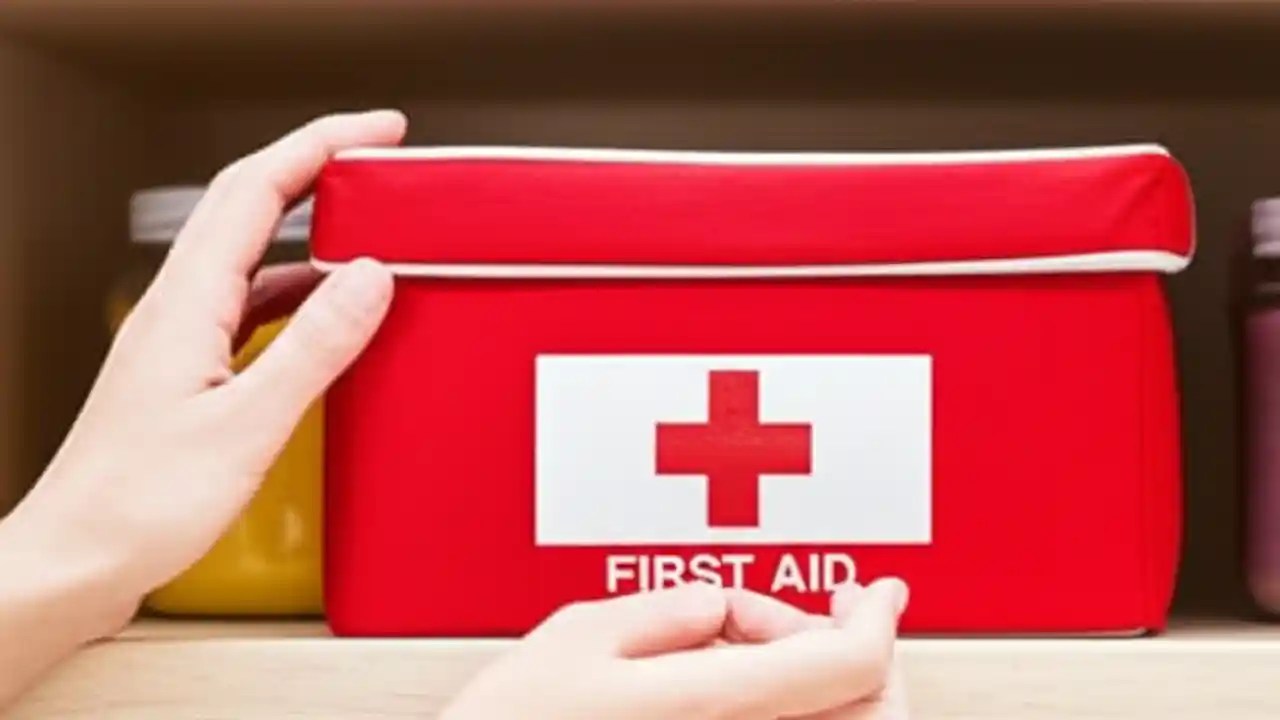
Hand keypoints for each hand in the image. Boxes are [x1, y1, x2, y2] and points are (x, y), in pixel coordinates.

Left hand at [0, 111, 404, 701]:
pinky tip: (330, 315)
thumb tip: (371, 280)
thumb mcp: (245, 426)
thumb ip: (313, 349)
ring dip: (313, 231)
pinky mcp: (190, 372)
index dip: (320, 146)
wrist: (77, 562)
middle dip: (319, 169)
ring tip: (371, 232)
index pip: (256, 189)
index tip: (378, 132)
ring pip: (254, 254)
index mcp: (187, 303)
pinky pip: (252, 306)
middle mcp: (180, 308)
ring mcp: (182, 338)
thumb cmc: (136, 506)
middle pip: (251, 205)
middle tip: (381, 163)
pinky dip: (300, 293)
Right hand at [441, 580, 908, 719]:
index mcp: (710, 707)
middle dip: (852, 649)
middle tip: (823, 611)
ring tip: (767, 644)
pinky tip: (750, 682)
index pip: (848, 666)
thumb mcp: (575, 641)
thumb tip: (720, 609)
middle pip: (862, 711)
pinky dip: (792, 709)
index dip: (877, 619)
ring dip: (824, 680)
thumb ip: (666, 613)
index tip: (879, 591)